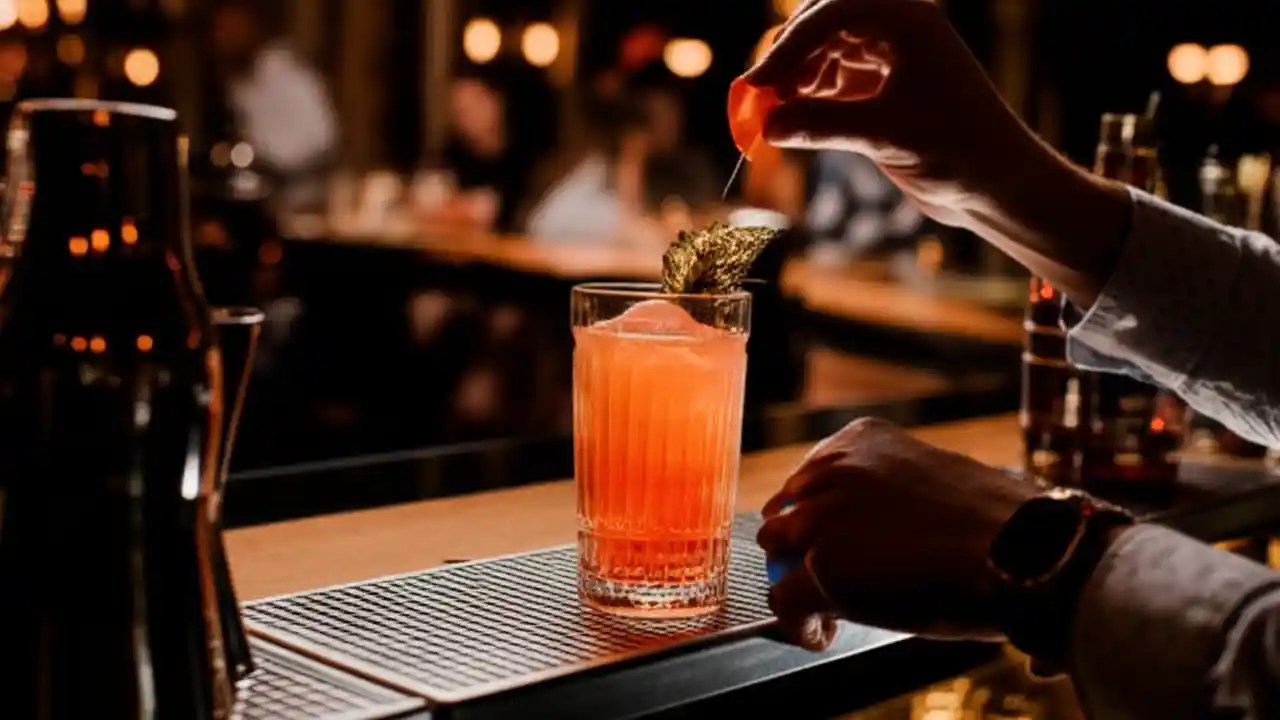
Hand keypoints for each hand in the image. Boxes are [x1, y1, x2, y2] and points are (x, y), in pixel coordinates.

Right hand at [744, 0, 1130, 302]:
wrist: (999, 185)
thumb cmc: (958, 152)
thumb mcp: (886, 136)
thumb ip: (823, 126)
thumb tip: (767, 125)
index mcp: (910, 21)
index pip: (832, 14)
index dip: (788, 47)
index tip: (759, 85)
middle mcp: (901, 30)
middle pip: (824, 23)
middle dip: (789, 57)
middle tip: (759, 95)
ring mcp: (894, 56)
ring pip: (828, 51)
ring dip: (798, 78)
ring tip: (775, 114)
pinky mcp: (888, 87)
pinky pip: (837, 78)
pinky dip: (813, 96)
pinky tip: (795, 120)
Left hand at [757, 418, 1037, 649]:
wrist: (1022, 554)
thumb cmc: (1002, 524)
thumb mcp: (940, 478)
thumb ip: (898, 491)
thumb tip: (893, 524)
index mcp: (863, 439)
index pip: (812, 473)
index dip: (817, 509)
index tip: (830, 533)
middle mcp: (834, 470)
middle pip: (788, 508)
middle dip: (799, 540)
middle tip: (822, 569)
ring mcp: (822, 517)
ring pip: (777, 549)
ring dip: (794, 577)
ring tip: (820, 607)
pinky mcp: (821, 570)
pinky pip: (784, 600)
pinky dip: (799, 623)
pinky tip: (823, 633)